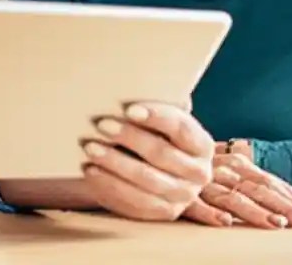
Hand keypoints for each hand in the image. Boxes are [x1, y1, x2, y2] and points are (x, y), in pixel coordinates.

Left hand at [81, 102, 214, 220]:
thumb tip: (137, 78)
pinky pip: (134, 202)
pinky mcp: (162, 213)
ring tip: (90, 148)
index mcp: (201, 144)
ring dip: (115, 163)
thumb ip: (158, 105)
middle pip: (161, 153)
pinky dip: (110, 185)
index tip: (129, 109)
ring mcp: (182, 196)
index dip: (156, 117)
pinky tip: (90, 170)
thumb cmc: (155, 135)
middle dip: (129, 138)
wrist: (156, 170)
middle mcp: (198, 173)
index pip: (180, 127)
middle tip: (101, 125)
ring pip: (146, 180)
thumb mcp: (161, 120)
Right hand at [182, 145, 291, 228]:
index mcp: (236, 162)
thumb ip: (246, 175)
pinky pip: (196, 205)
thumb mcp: (223, 162)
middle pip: (258, 190)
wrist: (154, 142)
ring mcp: (202, 182)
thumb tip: (281, 192)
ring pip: (233, 198)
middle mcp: (222, 170)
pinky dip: (210, 214)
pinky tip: (224, 223)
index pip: (270, 182)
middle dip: (284, 206)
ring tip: (275, 223)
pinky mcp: (181, 194)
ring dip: (255, 212)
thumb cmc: (193, 159)